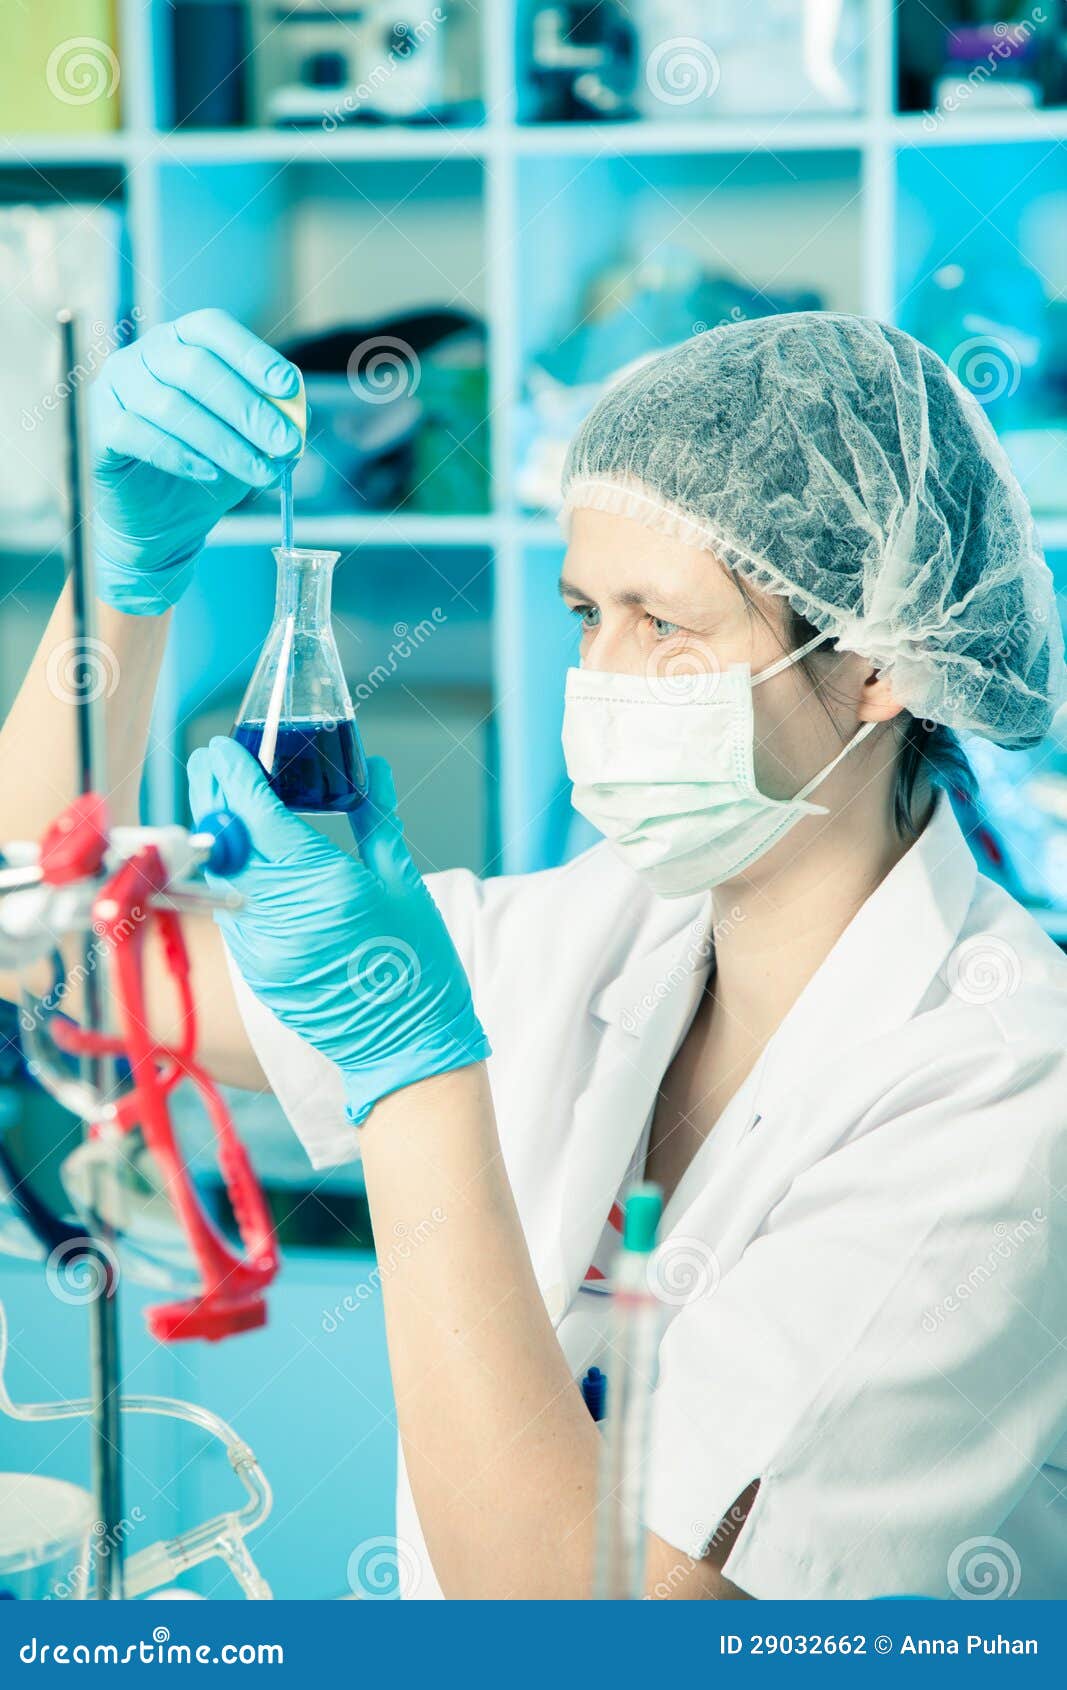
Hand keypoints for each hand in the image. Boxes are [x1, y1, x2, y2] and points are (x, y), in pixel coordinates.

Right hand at [90, 310, 302, 614]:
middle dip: (248, 408)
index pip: (214, 329)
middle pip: (196, 369)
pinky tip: (212, 475)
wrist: (161, 520)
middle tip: (287, 444)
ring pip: (170, 406)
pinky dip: (180, 456)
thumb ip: (272, 421)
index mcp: (180, 341)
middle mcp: (143, 356)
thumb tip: (301, 411)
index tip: (287, 388)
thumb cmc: (208, 466)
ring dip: (224, 442)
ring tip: (263, 474)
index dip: (252, 355)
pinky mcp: (100, 430)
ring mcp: (116, 389)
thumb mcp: (249, 442)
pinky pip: (137, 435)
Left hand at [188, 737, 489, 1124]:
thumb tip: (371, 768)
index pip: (258, 815)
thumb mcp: (404, 882)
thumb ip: (377, 818)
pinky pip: (232, 907)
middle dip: (213, 794)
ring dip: (220, 834)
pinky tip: (247, 855)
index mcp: (325, 885)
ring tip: (228, 800)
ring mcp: (261, 945)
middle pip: (226, 839)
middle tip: (213, 761)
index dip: (234, 774)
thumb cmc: (416, 964)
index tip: (225, 746)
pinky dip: (234, 874)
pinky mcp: (255, 967)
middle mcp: (282, 914)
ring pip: (222, 873)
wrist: (404, 1045)